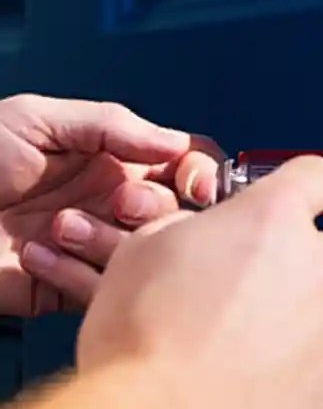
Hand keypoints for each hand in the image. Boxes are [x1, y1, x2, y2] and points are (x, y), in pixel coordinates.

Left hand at [0, 93, 222, 315]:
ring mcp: (96, 247)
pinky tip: (39, 252)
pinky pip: (107, 289)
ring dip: (115, 238)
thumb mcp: (36, 119)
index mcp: (112, 160)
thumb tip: (179, 144)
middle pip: (180, 211)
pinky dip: (81, 272)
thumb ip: (113, 125)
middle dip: (155, 205)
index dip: (201, 172)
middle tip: (119, 201)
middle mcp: (112, 204)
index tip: (195, 179)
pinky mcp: (73, 288)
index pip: (185, 165)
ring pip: (152, 254)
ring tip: (61, 227)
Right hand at [77, 155, 322, 408]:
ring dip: (279, 326)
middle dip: (278, 269)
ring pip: (314, 314)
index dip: (299, 186)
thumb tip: (199, 236)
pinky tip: (236, 390)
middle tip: (224, 298)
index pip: (318, 176)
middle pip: (314, 253)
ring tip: (219, 355)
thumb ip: (191, 229)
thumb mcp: (141, 251)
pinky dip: (285, 375)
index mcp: (274, 221)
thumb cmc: (144, 344)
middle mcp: (317, 269)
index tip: (291, 199)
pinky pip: (314, 368)